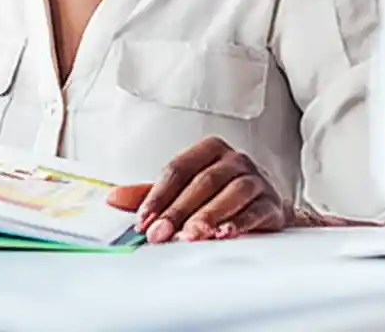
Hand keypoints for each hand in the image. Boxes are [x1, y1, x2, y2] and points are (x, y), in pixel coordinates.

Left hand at [106, 136, 289, 242]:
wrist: (266, 205)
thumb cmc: (219, 193)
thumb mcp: (184, 189)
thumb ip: (151, 194)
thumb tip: (113, 198)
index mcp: (209, 150)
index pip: (178, 168)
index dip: (158, 195)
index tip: (143, 220)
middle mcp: (234, 160)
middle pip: (203, 182)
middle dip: (178, 211)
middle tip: (161, 233)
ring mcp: (256, 179)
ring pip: (231, 193)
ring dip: (208, 216)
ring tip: (191, 235)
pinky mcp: (272, 203)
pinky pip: (256, 211)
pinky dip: (239, 223)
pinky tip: (223, 235)